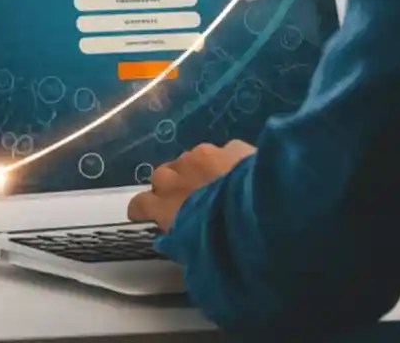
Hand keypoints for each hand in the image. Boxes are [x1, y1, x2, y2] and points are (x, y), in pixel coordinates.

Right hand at [127, 141, 256, 231]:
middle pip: (162, 177)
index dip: (143, 210)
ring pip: (190, 160)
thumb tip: (171, 240)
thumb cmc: (224, 242)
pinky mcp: (229, 146)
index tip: (147, 216)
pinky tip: (241, 175)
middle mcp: (176, 175)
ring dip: (197, 171)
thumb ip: (178, 241)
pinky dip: (227, 162)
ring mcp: (202, 156)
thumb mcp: (195, 253)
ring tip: (216, 185)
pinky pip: (222, 154)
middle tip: (188, 200)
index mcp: (164, 205)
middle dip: (172, 186)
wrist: (261, 211)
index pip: (139, 204)